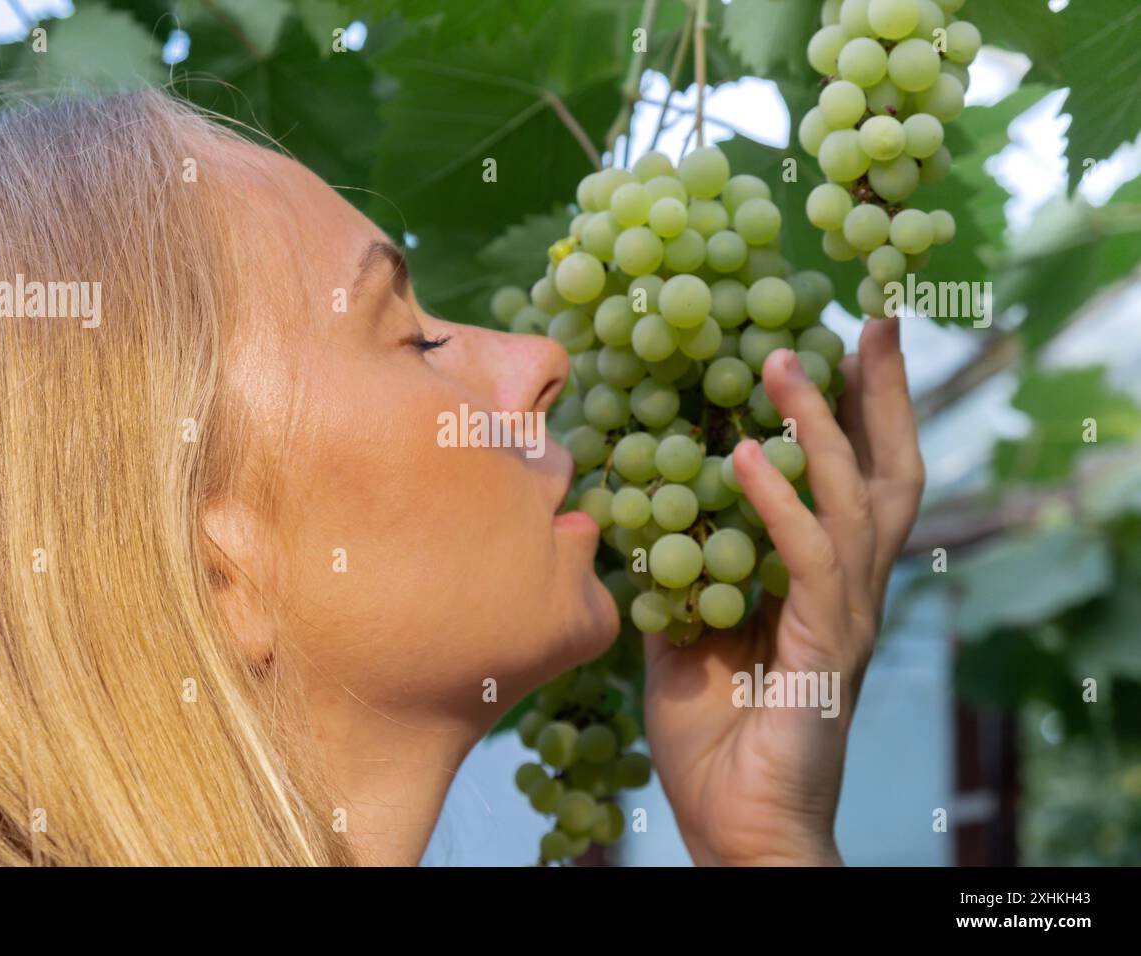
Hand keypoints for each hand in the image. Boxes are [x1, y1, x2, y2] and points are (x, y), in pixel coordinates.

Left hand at [642, 317, 924, 865]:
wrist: (737, 828)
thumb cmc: (717, 740)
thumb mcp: (681, 637)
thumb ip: (675, 576)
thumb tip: (637, 520)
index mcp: (822, 582)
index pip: (853, 479)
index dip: (855, 412)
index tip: (837, 341)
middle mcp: (849, 590)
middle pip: (887, 472)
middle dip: (881, 395)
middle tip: (868, 319)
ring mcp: (845, 619)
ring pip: (853, 502)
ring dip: (818, 427)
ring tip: (780, 364)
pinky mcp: (826, 652)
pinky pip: (809, 563)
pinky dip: (779, 505)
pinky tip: (743, 457)